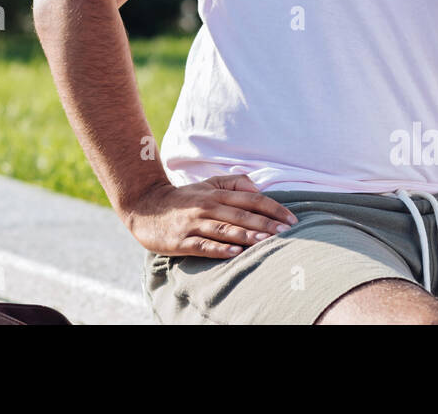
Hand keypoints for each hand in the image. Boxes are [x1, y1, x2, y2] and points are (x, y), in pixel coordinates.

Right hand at [122, 174, 298, 258]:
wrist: (145, 207)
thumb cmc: (184, 198)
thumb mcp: (207, 185)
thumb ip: (233, 183)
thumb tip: (257, 188)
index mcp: (216, 194)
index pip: (251, 199)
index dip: (273, 209)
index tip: (292, 220)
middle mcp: (207, 207)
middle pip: (242, 215)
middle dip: (266, 225)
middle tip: (288, 233)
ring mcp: (194, 224)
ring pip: (225, 230)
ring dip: (247, 236)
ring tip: (267, 242)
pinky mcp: (181, 241)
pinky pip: (203, 245)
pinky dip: (220, 249)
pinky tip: (235, 254)